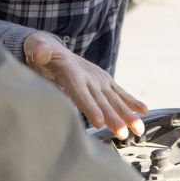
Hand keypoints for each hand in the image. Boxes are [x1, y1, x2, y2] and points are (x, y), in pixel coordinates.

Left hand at [23, 31, 148, 138]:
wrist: (54, 47)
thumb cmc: (41, 52)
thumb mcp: (36, 49)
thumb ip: (39, 52)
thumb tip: (39, 55)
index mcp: (72, 72)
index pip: (81, 93)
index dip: (90, 108)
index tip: (99, 123)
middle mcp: (90, 76)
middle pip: (102, 100)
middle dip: (114, 117)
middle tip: (123, 133)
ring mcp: (99, 79)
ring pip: (114, 100)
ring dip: (127, 115)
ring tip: (138, 129)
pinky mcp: (105, 81)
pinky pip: (120, 93)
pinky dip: (132, 102)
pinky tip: (144, 112)